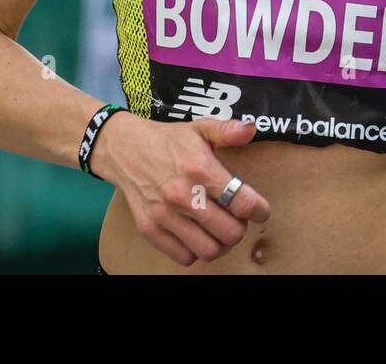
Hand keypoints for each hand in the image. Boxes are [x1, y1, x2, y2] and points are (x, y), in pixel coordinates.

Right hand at [91, 112, 271, 267]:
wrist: (124, 150)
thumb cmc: (168, 141)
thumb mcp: (200, 128)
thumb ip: (228, 130)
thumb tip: (251, 129)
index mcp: (200, 169)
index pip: (243, 202)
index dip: (260, 210)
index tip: (260, 210)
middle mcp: (183, 196)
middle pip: (230, 233)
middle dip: (240, 227)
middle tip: (236, 218)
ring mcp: (165, 216)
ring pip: (209, 250)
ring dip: (220, 243)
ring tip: (219, 229)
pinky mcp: (150, 230)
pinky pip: (184, 257)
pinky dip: (196, 251)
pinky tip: (197, 234)